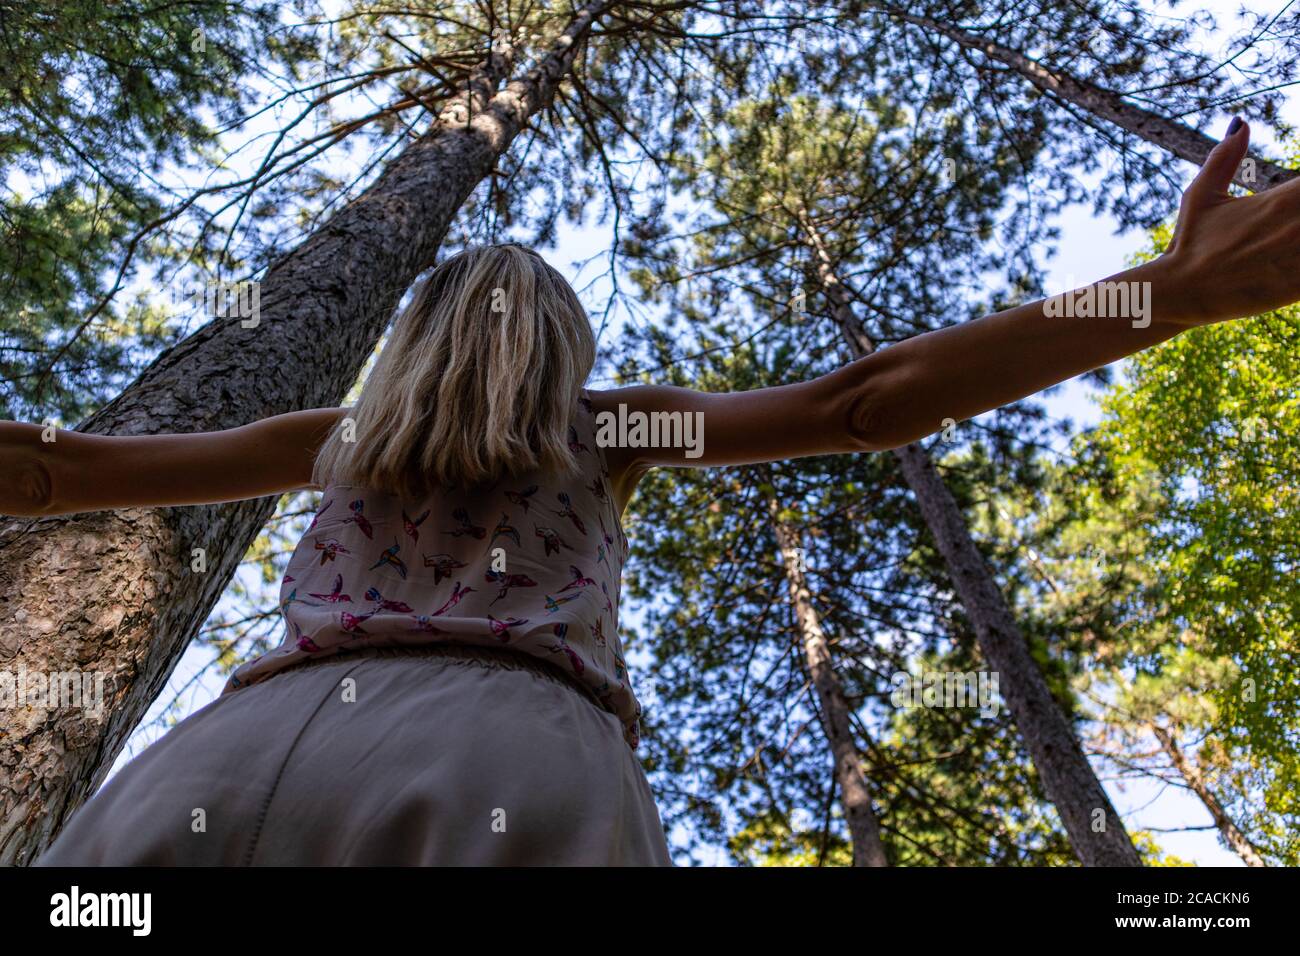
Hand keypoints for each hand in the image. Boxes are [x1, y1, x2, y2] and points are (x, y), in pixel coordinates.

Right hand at [1160, 117, 1299, 326]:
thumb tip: (1241, 123)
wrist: (1180, 292)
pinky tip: (1295, 259)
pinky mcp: (1298, 286)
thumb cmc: (1188, 244)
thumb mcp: (1200, 196)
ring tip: (1294, 238)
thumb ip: (1224, 157)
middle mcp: (1297, 225)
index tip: (1296, 198)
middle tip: (1294, 222)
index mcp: (1282, 200)